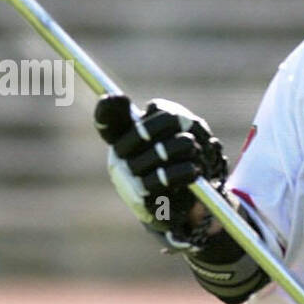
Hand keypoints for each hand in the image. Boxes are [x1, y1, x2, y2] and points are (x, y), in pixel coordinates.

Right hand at [94, 95, 226, 249]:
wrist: (186, 206)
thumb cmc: (178, 162)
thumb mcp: (175, 134)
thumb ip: (165, 115)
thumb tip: (153, 108)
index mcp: (122, 141)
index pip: (108, 122)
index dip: (108, 109)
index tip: (118, 97)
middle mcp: (119, 162)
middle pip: (145, 131)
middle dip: (173, 124)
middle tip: (188, 127)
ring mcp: (130, 183)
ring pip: (160, 152)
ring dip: (185, 147)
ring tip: (195, 149)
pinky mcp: (146, 203)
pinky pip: (166, 178)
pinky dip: (186, 170)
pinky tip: (194, 169)